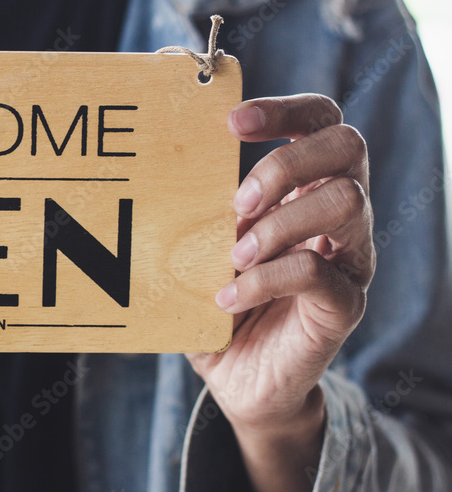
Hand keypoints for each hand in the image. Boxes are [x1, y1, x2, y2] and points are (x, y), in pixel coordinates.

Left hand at [186, 94, 373, 491]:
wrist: (239, 381)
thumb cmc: (215, 305)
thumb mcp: (195, 250)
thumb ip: (187, 211)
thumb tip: (142, 169)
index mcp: (304, 189)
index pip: (322, 122)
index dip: (285, 109)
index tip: (231, 122)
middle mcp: (338, 216)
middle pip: (347, 146)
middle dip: (286, 161)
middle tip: (236, 201)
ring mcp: (349, 259)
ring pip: (344, 202)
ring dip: (278, 222)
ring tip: (233, 256)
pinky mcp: (342, 306)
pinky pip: (319, 274)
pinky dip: (265, 280)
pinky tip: (227, 299)